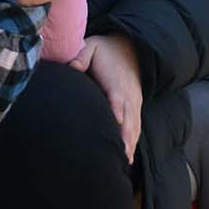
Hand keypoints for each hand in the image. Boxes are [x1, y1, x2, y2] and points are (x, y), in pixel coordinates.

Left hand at [71, 33, 142, 163]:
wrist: (130, 50)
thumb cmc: (105, 52)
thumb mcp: (92, 47)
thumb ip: (82, 55)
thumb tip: (72, 66)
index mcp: (116, 82)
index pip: (117, 97)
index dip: (117, 108)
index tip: (117, 120)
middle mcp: (128, 96)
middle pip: (128, 118)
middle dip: (124, 136)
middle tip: (119, 153)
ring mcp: (133, 104)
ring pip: (133, 127)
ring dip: (129, 144)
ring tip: (123, 162)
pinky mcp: (135, 110)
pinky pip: (136, 128)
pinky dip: (132, 143)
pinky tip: (127, 160)